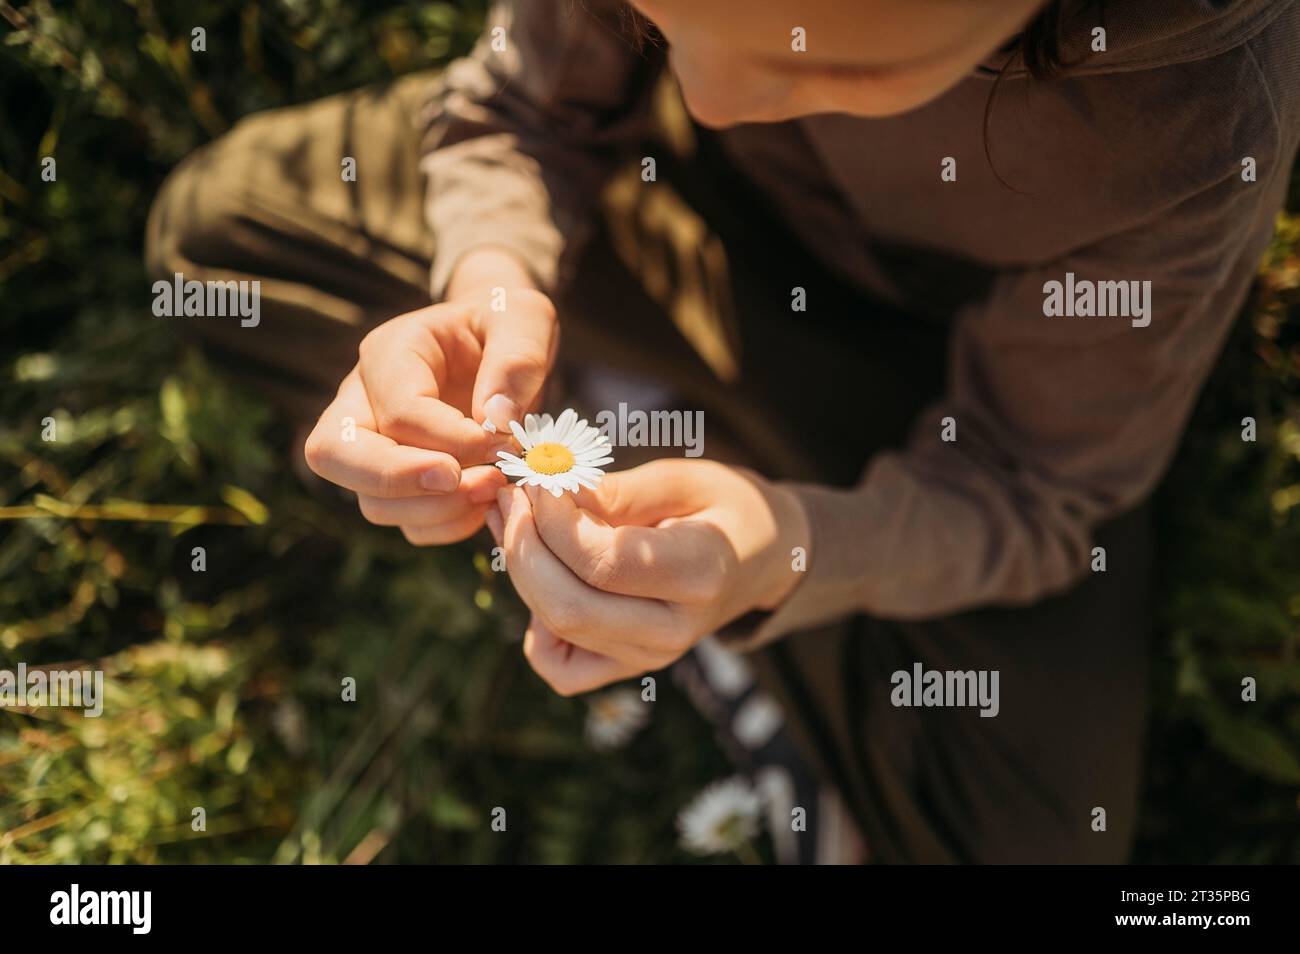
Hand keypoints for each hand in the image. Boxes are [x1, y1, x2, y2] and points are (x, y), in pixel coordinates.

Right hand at [304, 249, 557, 543]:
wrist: (501, 342)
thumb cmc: (506, 324)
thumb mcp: (525, 318)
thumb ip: (517, 358)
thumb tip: (495, 419)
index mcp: (390, 352)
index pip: (398, 410)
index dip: (451, 438)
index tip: (504, 445)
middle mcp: (363, 399)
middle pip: (335, 454)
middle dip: (400, 481)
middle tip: (468, 482)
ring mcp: (373, 446)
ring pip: (370, 501)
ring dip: (435, 510)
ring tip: (495, 488)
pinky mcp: (398, 482)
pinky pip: (406, 523)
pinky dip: (447, 526)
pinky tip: (488, 504)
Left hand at [485, 459, 809, 694]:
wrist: (760, 558)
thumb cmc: (723, 507)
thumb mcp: (684, 479)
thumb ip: (618, 491)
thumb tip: (547, 493)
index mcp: (700, 575)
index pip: (601, 562)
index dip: (553, 519)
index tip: (536, 475)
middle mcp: (674, 631)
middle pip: (565, 605)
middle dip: (523, 545)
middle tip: (512, 494)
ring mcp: (650, 657)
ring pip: (552, 629)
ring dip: (520, 569)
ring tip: (513, 516)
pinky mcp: (629, 668)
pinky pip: (558, 667)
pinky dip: (536, 625)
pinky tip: (547, 575)